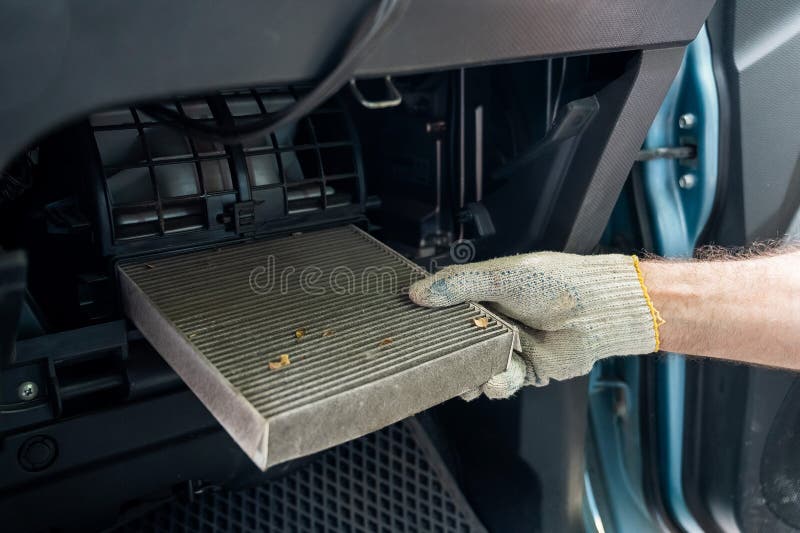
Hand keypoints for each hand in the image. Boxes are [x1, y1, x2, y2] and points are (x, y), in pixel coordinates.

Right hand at [409, 252, 659, 397]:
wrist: (600, 313)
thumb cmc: (559, 284)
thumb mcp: (503, 276)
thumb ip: (459, 284)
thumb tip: (418, 292)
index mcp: (483, 294)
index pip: (444, 309)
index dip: (429, 320)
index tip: (415, 328)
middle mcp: (492, 323)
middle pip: (454, 345)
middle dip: (448, 355)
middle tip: (443, 355)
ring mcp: (507, 349)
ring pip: (472, 370)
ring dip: (472, 372)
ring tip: (480, 364)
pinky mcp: (523, 372)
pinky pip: (498, 385)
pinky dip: (498, 381)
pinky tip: (507, 369)